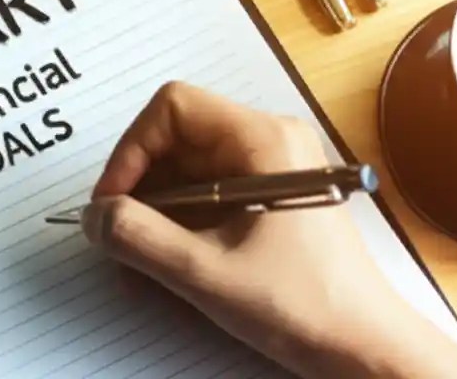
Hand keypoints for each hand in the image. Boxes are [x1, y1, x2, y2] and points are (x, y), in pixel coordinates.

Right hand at [82, 83, 456, 378]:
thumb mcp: (204, 271)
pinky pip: (207, 196)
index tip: (113, 203)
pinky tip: (169, 268)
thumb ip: (138, 237)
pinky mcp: (269, 199)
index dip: (132, 150)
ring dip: (156, 217)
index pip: (173, 108)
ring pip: (187, 172)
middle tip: (119, 242)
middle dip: (140, 192)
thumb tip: (92, 215)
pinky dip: (180, 228)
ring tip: (141, 269)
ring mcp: (271, 169)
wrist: (364, 348)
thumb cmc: (302, 304)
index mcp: (263, 139)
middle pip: (177, 141)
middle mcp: (269, 141)